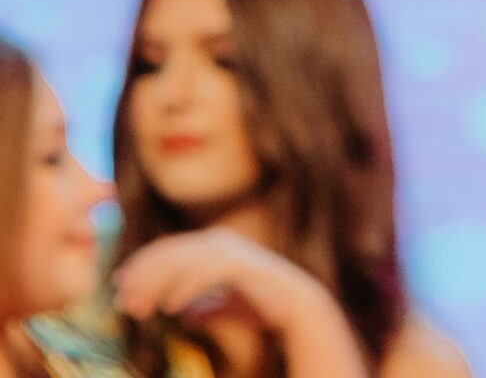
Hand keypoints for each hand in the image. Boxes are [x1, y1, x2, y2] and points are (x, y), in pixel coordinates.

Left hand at [114, 230, 321, 335]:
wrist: (295, 305)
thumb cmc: (260, 304)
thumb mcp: (223, 305)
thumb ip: (204, 305)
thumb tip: (185, 315)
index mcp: (212, 245)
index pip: (168, 250)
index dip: (140, 266)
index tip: (118, 286)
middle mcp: (218, 240)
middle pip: (169, 253)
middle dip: (142, 277)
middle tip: (122, 302)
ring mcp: (229, 250)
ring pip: (182, 262)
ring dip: (156, 285)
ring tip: (139, 309)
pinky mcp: (239, 264)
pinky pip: (204, 274)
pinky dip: (184, 289)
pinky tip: (170, 308)